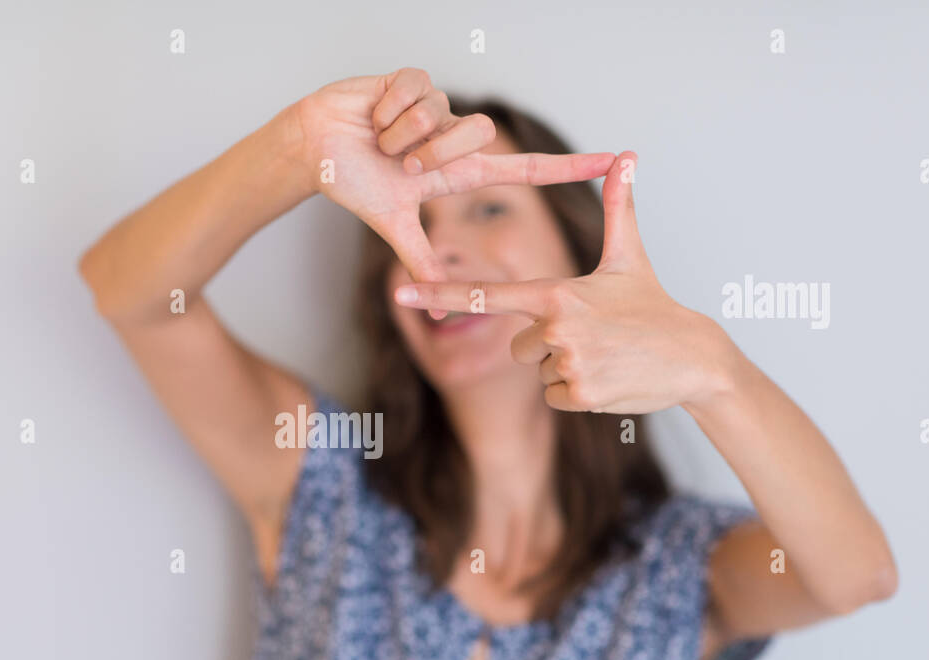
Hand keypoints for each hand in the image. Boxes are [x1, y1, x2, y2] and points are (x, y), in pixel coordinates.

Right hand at [289, 68, 614, 283]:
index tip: (614, 161)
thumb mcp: (393, 225)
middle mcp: (455, 137)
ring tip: (381, 140)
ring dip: (405, 133)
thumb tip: (438, 311)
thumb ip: (421, 262)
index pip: (527, 169)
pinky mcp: (414, 80)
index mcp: (459, 172)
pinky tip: (374, 116)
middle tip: (401, 162)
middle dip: (433, 152)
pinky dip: (388, 110)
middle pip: (478, 136)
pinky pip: (417, 90)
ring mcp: (437, 107)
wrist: (314, 150)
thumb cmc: (354, 183)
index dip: (570, 167)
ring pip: (445, 114)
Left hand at [393, 152, 739, 412]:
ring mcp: (568, 362)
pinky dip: (576, 393)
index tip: (398, 291)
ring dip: (564, 368)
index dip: (439, 294)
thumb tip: (628, 156)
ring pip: (538, 371)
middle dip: (547, 344)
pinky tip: (606, 378)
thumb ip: (619, 208)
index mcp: (557, 293)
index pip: (487, 295)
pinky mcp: (580, 395)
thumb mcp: (631, 258)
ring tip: (603, 355)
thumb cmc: (654, 306)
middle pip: (518, 345)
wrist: (693, 358)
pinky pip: (554, 396)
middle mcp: (556, 328)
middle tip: (591, 336)